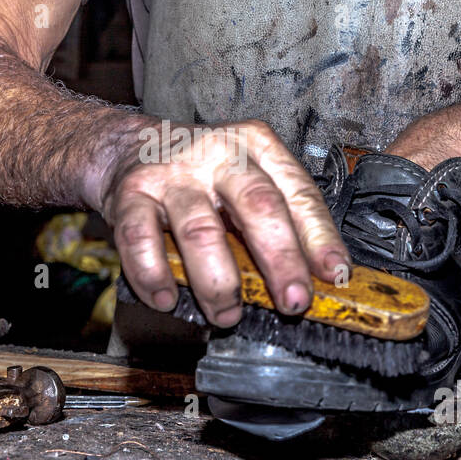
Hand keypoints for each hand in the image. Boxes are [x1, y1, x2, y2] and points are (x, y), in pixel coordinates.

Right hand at [99, 120, 349, 326]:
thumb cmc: (200, 173)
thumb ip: (278, 215)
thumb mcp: (246, 177)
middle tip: (292, 302)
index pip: (298, 192)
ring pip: (200, 230)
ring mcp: (172, 173)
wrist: (127, 145)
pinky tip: (167, 299)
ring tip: (227, 314)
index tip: (334, 274)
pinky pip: (140, 239)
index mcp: (256, 146)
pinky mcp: (130, 194)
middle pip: (257, 204)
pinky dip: (154, 276)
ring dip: (217, 282)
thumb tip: (318, 275)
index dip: (320, 237)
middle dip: (281, 259)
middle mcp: (217, 153)